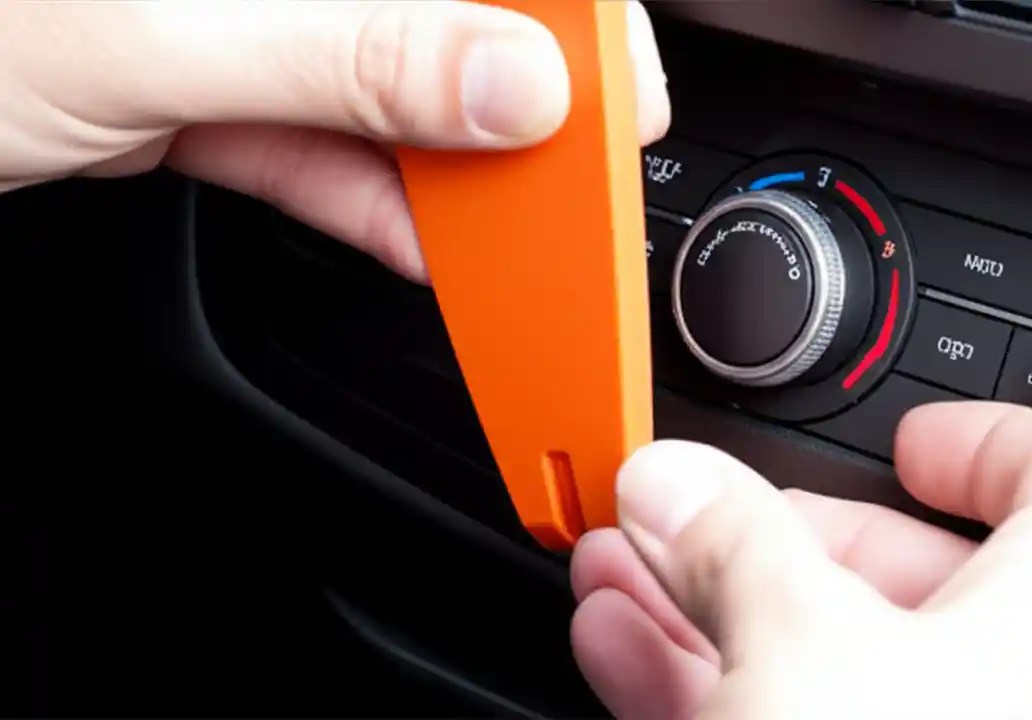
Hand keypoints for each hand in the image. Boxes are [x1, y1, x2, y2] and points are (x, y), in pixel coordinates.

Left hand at [0, 1, 668, 282]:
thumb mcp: (159, 34)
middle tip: (567, 186)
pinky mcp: (205, 92)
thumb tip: (513, 82)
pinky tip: (422, 248)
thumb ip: (351, 52)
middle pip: (437, 18)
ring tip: (509, 245)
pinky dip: (370, 206)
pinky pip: (318, 150)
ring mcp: (238, 23)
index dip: (561, 10)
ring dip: (447, 175)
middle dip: (511, 105)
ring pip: (385, 90)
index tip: (617, 87)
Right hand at [570, 402, 1031, 718]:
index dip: (977, 442)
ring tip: (626, 579)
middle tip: (684, 520)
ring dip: (721, 612)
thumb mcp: (795, 645)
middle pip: (912, 578)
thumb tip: (676, 483)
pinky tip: (631, 659)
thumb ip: (731, 540)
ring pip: (842, 663)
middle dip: (772, 538)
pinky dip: (724, 692)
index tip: (897, 444)